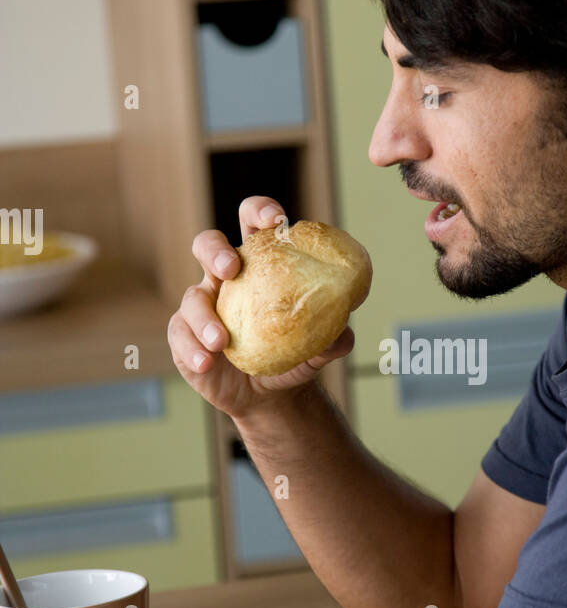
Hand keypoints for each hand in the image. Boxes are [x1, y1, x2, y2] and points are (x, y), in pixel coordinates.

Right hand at [167, 197, 354, 419]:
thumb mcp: (316, 350)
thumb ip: (331, 339)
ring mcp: (201, 305)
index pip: (253, 224)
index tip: (275, 219)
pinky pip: (180, 334)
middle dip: (216, 250)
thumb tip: (345, 331)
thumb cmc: (291, 358)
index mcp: (258, 264)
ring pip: (192, 297)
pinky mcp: (184, 334)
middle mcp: (224, 278)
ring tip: (221, 341)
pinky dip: (192, 348)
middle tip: (231, 268)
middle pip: (209, 245)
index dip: (260, 211)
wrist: (268, 396)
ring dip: (204, 316)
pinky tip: (206, 362)